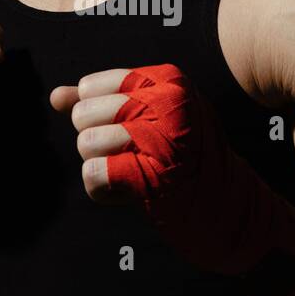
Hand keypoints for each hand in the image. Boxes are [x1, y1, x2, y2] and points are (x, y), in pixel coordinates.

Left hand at [50, 62, 287, 275]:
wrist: (237, 215)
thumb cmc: (191, 166)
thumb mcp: (154, 122)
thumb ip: (103, 104)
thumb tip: (56, 95)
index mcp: (169, 81)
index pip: (92, 87)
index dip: (96, 118)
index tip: (131, 136)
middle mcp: (168, 102)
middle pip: (84, 115)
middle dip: (95, 146)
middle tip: (135, 160)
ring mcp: (164, 138)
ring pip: (86, 144)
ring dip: (101, 170)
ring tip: (136, 176)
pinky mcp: (156, 176)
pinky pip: (93, 174)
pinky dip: (103, 192)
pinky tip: (130, 194)